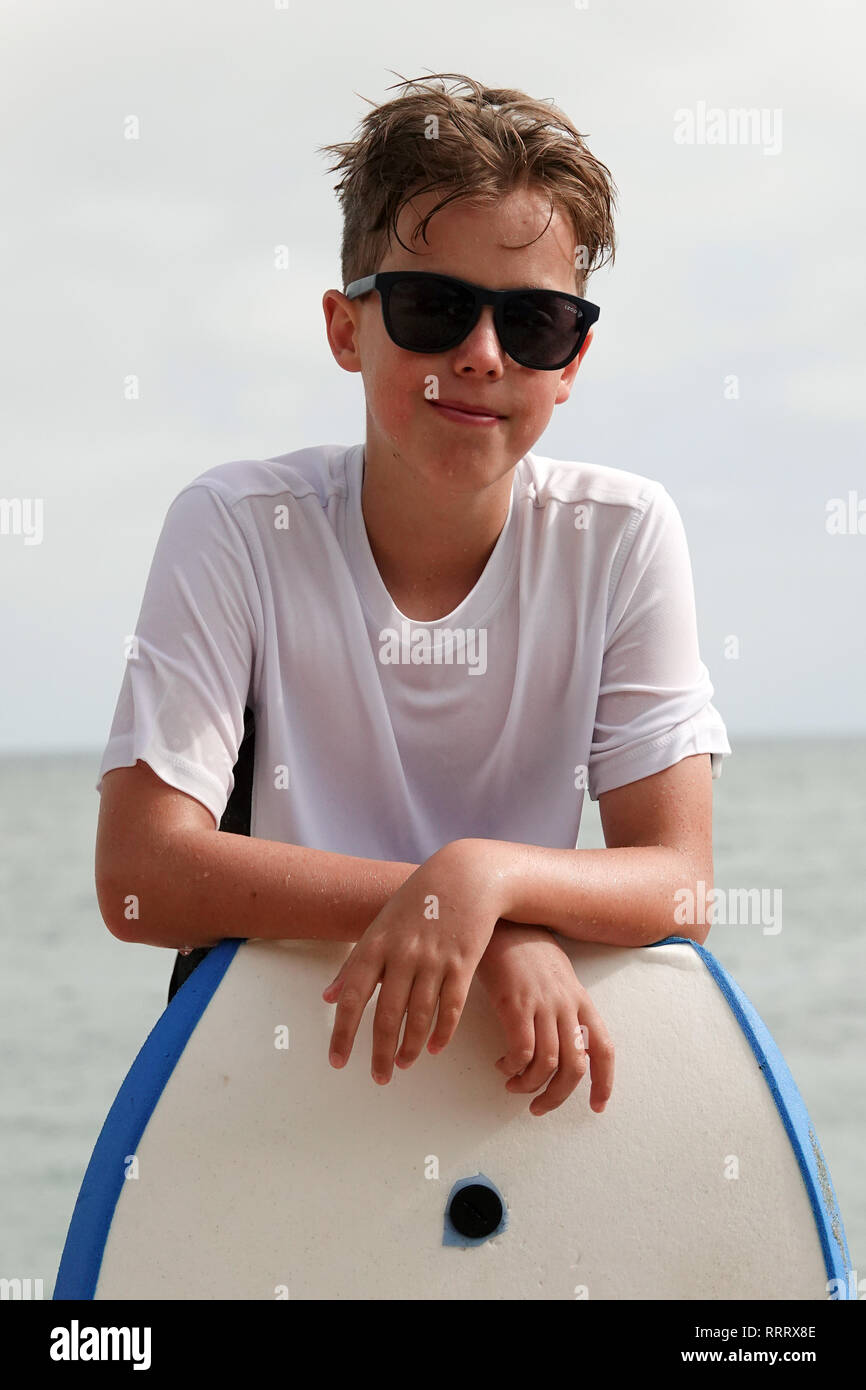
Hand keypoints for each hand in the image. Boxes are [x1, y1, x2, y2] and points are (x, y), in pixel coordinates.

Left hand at [321, 839, 504, 1083]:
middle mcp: (402, 954)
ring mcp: (434, 959)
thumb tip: (329, 997)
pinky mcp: (462, 964)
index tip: (337, 1061)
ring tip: (402, 1065)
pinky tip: (433, 1048)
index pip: (353, 997)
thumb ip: (354, 963)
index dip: (343, 1033)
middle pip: (387, 1015)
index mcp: (376, 944)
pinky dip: (442, 1032)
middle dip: (380, 1052)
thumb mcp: (380, 925)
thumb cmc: (418, 901)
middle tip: (377, 1077)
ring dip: (410, 1046)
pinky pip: (450, 1007)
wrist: (465, 876)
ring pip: (419, 1016)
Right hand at [476, 922, 613, 1115]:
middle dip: (557, 1096)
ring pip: (548, 1065)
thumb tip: (557, 1037)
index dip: (604, 1083)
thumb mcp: (555, 974)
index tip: (597, 1107)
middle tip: (538, 1107)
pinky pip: (522, 1051)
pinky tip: (502, 1063)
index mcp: (580, 1000)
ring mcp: (542, 1005)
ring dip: (530, 1085)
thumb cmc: (524, 946)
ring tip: (514, 1085)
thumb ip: (561, 1004)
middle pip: (575, 1067)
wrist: (502, 920)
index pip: (604, 1048)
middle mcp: (566, 1005)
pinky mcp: (516, 1005)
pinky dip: (512, 1067)